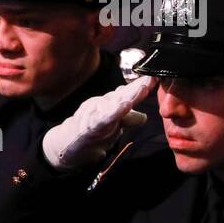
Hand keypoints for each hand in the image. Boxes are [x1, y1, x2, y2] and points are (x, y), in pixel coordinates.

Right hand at [42, 76, 156, 170]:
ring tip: (142, 88)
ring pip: (113, 104)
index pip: (128, 93)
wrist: (67, 145)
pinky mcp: (89, 128)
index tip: (156, 77)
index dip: (142, 85)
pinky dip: (113, 112)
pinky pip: (102, 119)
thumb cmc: (92, 132)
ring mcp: (94, 114)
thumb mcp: (113, 125)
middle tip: (151, 79)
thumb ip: (128, 119)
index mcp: (109, 103)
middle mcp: (101, 105)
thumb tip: (143, 115)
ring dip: (128, 96)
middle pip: (123, 95)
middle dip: (138, 87)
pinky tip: (123, 106)